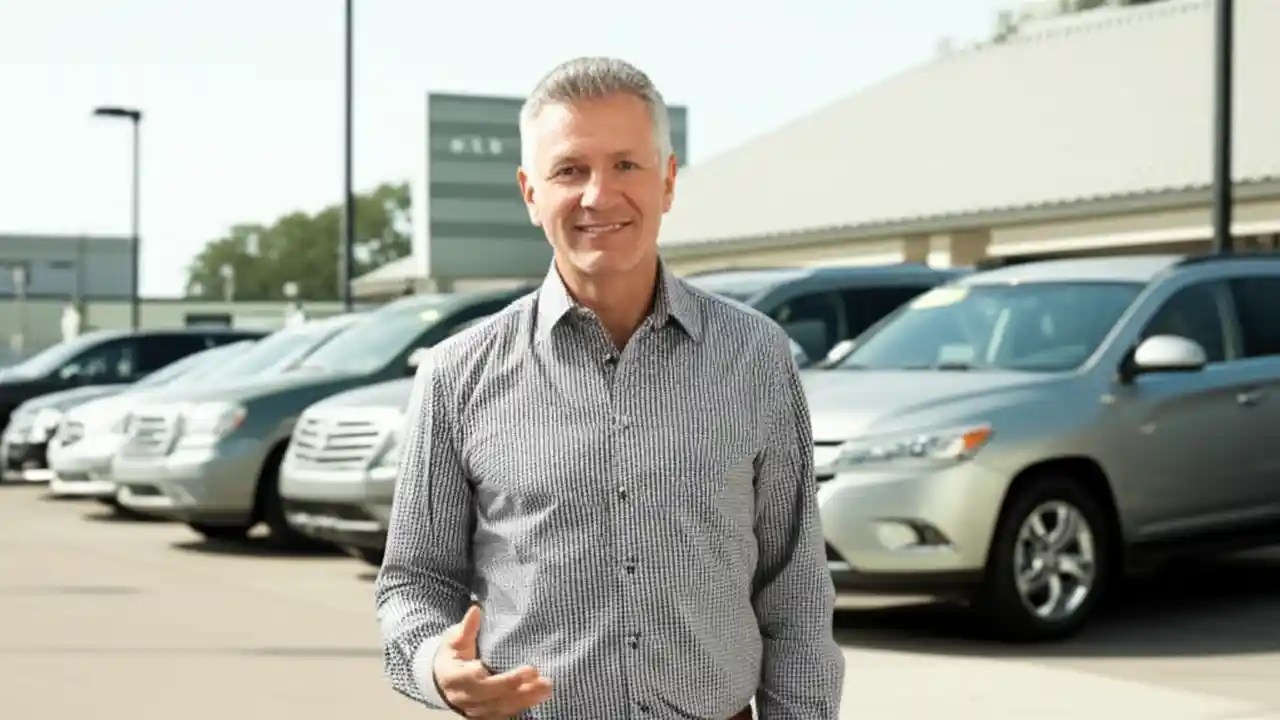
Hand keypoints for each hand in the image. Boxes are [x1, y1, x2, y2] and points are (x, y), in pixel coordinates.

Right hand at [433, 605, 552, 718]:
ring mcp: (472, 709)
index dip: (503, 679)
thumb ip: (466, 628)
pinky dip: (520, 707)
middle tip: (543, 680)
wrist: (441, 679)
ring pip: (500, 708)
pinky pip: (502, 714)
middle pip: (493, 697)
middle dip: (519, 689)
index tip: (527, 670)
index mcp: (453, 677)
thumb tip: (475, 610)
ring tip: (546, 689)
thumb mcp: (453, 639)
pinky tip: (537, 698)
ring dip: (525, 700)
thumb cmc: (452, 655)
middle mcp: (463, 697)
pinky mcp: (482, 716)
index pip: (478, 680)